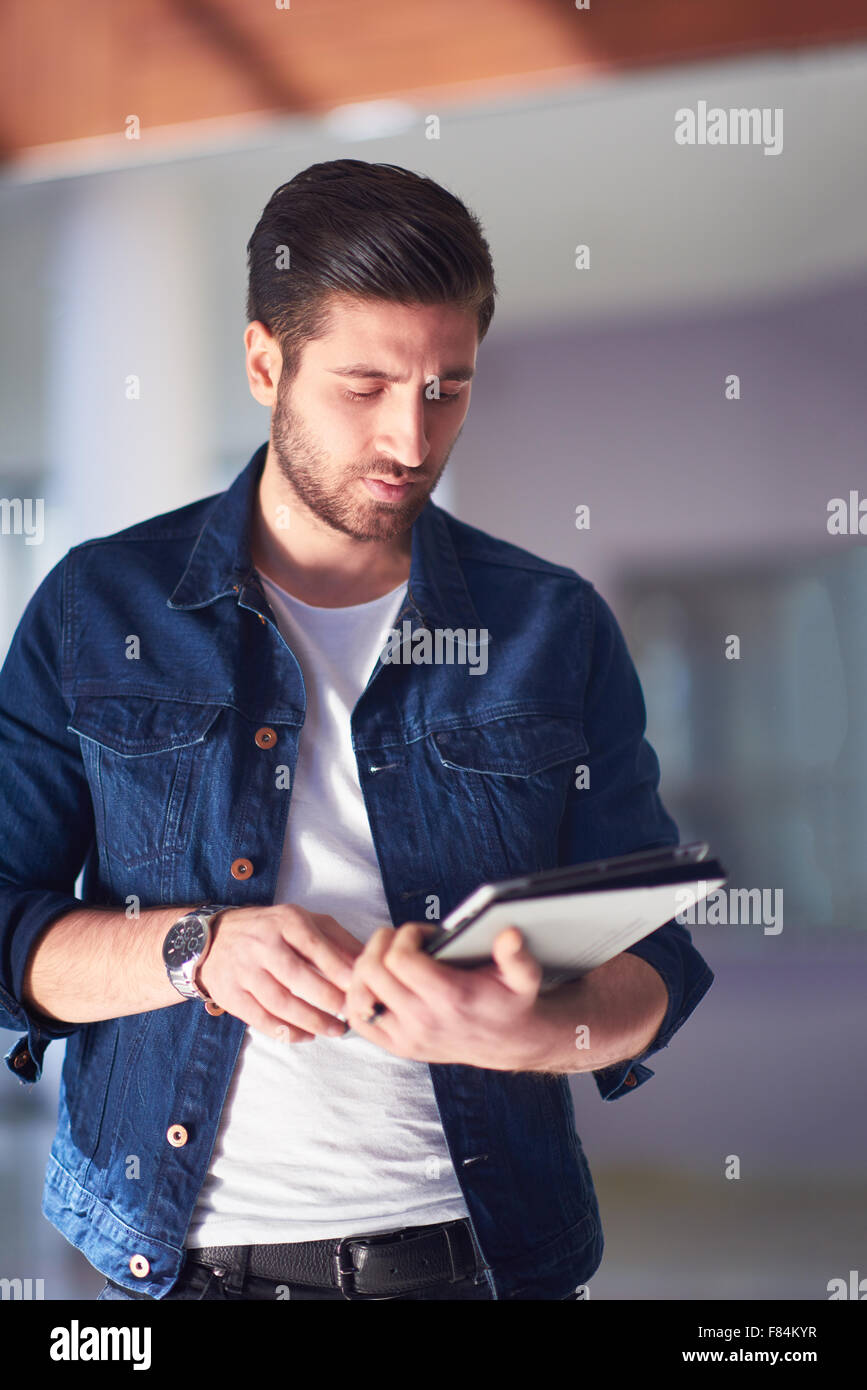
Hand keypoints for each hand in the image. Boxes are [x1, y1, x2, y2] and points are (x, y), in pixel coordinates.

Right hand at [197, 904, 363, 1042]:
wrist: (213, 937)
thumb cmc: (272, 930)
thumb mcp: (304, 922)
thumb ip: (337, 939)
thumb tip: (368, 960)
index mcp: (285, 921)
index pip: (314, 946)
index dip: (336, 968)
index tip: (357, 987)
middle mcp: (262, 944)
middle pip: (296, 976)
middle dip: (326, 999)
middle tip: (350, 1015)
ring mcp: (243, 970)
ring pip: (279, 1001)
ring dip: (310, 1020)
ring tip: (335, 1030)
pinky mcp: (229, 994)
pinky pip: (259, 1018)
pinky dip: (285, 1031)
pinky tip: (306, 1036)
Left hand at [344, 922, 547, 1069]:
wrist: (508, 1042)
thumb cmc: (510, 1002)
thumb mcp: (523, 976)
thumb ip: (516, 955)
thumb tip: (509, 935)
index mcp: (450, 998)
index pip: (400, 960)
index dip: (405, 936)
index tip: (422, 934)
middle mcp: (423, 1021)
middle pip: (371, 972)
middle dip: (380, 945)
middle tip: (399, 940)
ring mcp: (407, 1037)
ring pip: (358, 996)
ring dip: (364, 969)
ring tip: (386, 957)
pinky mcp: (397, 1046)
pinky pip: (358, 1020)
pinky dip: (359, 996)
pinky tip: (378, 982)